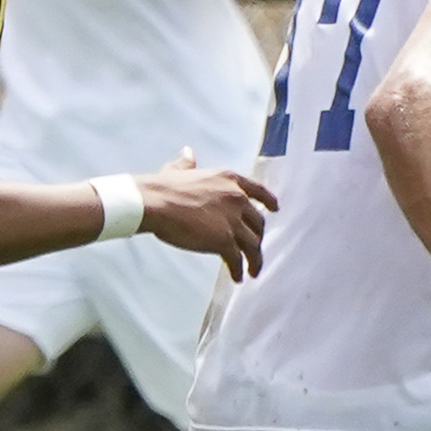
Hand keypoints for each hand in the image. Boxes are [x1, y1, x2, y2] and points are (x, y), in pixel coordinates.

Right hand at [137, 149, 276, 280]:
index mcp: (229, 179)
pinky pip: (237, 259)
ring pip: (253, 244)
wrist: (155, 203)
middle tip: (255, 249)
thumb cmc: (163, 187)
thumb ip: (188, 163)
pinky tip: (237, 277)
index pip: (258, 191)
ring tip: (252, 271)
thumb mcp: (180, 169)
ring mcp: (232, 220)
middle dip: (258, 237)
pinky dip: (239, 269)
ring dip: (255, 259)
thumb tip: (188, 153)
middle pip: (258, 222)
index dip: (270, 201)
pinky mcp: (224, 240)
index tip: (276, 209)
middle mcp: (237, 198)